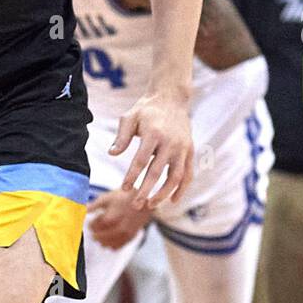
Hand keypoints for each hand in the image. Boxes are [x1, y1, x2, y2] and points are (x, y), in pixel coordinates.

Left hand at [86, 188, 150, 247]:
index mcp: (112, 218)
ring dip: (101, 241)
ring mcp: (126, 234)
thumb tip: (82, 210)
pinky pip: (117, 247)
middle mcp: (120, 228)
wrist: (143, 201)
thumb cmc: (123, 198)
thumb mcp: (107, 198)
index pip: (95, 227)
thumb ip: (94, 205)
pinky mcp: (130, 237)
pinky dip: (110, 245)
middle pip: (101, 237)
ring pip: (108, 244)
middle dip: (95, 234)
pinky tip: (108, 240)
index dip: (91, 225)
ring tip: (100, 235)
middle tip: (93, 230)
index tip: (91, 222)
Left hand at [110, 89, 193, 207]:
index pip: (141, 160)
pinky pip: (188, 174)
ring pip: (175, 176)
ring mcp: (182, 147)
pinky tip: (172, 201)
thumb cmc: (146, 109)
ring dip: (164, 194)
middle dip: (146, 190)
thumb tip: (112, 154)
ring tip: (151, 205)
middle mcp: (170, 142)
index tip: (124, 188)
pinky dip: (182, 188)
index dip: (132, 176)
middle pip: (157, 172)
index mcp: (154, 133)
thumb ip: (121, 136)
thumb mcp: (130, 117)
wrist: (171, 98)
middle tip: (135, 205)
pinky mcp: (190, 150)